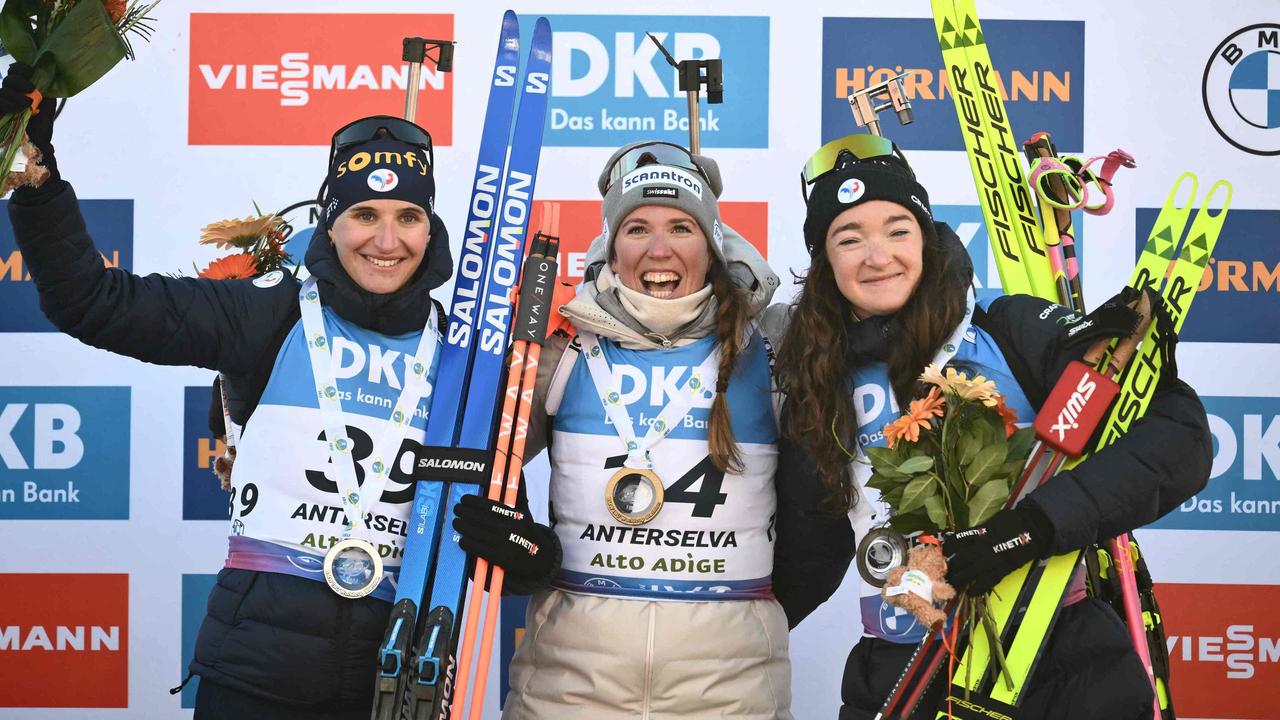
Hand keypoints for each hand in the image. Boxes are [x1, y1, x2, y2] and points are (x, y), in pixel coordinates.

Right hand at [0, 62, 57, 180]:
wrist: (37, 146)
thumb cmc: (41, 127)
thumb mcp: (46, 105)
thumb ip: (44, 89)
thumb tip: (47, 73)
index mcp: (21, 89)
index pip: (15, 72)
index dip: (20, 68)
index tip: (30, 71)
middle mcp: (9, 95)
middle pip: (7, 80)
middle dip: (19, 80)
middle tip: (31, 88)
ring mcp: (2, 105)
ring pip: (1, 91)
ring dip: (15, 94)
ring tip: (28, 103)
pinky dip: (7, 103)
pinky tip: (19, 108)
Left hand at [453, 493, 556, 586]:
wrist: (539, 558)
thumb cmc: (527, 532)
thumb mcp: (525, 512)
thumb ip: (519, 491)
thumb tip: (519, 468)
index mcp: (516, 515)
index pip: (490, 505)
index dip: (473, 501)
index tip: (464, 499)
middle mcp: (511, 528)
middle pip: (480, 518)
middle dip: (464, 512)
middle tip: (456, 509)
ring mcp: (505, 544)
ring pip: (477, 533)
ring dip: (463, 527)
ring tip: (456, 522)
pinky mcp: (501, 559)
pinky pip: (478, 549)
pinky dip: (468, 543)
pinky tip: (462, 540)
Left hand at [940, 507, 1052, 594]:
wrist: (1034, 527)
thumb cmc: (1013, 521)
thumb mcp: (991, 521)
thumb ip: (978, 531)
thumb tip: (965, 537)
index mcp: (980, 533)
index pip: (957, 541)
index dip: (947, 548)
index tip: (943, 552)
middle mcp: (983, 546)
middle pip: (961, 559)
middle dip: (950, 568)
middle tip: (943, 573)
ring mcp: (993, 559)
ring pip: (971, 572)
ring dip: (960, 580)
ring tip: (952, 584)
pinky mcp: (1004, 569)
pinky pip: (988, 581)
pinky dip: (978, 588)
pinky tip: (970, 593)